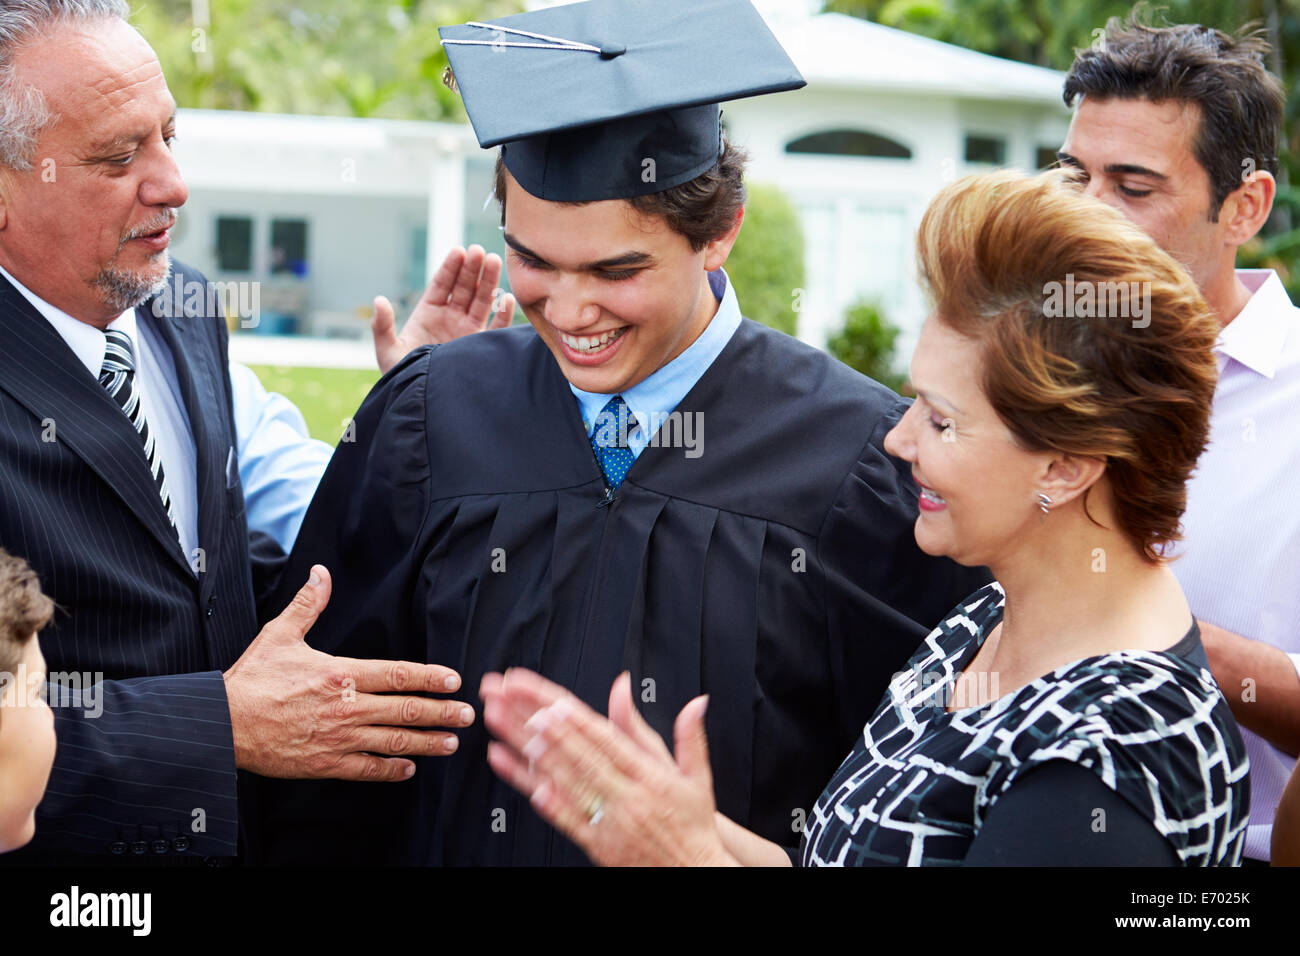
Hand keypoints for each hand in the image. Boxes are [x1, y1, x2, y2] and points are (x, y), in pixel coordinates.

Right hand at [224, 565, 474, 780]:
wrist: (223, 723)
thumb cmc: (252, 679)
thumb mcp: (280, 634)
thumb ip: (308, 605)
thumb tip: (322, 573)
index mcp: (341, 673)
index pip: (398, 674)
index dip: (430, 678)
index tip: (454, 680)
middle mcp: (347, 707)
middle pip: (406, 710)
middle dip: (442, 713)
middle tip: (467, 715)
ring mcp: (339, 738)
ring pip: (394, 741)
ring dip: (427, 743)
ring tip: (450, 744)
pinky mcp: (325, 763)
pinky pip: (367, 769)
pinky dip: (391, 770)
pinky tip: (408, 768)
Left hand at [371, 244, 514, 372]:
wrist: (423, 402)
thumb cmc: (402, 376)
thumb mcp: (388, 350)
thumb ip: (383, 326)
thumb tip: (379, 300)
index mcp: (428, 313)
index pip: (441, 284)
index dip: (450, 268)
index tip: (458, 252)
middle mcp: (450, 318)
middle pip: (464, 288)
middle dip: (471, 269)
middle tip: (479, 251)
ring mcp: (467, 331)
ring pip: (481, 301)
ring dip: (488, 282)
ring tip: (494, 262)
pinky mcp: (479, 347)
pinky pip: (496, 328)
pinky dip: (503, 314)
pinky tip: (507, 299)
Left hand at [481, 669, 735, 865]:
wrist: (695, 875)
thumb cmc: (693, 824)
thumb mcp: (696, 776)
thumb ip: (688, 735)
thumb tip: (694, 701)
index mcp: (650, 776)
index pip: (606, 739)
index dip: (575, 718)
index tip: (550, 699)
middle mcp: (627, 797)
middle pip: (575, 753)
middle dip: (537, 722)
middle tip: (508, 698)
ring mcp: (610, 822)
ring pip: (565, 782)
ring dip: (528, 754)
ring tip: (500, 727)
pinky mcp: (599, 845)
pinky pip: (567, 820)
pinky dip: (545, 800)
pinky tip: (521, 779)